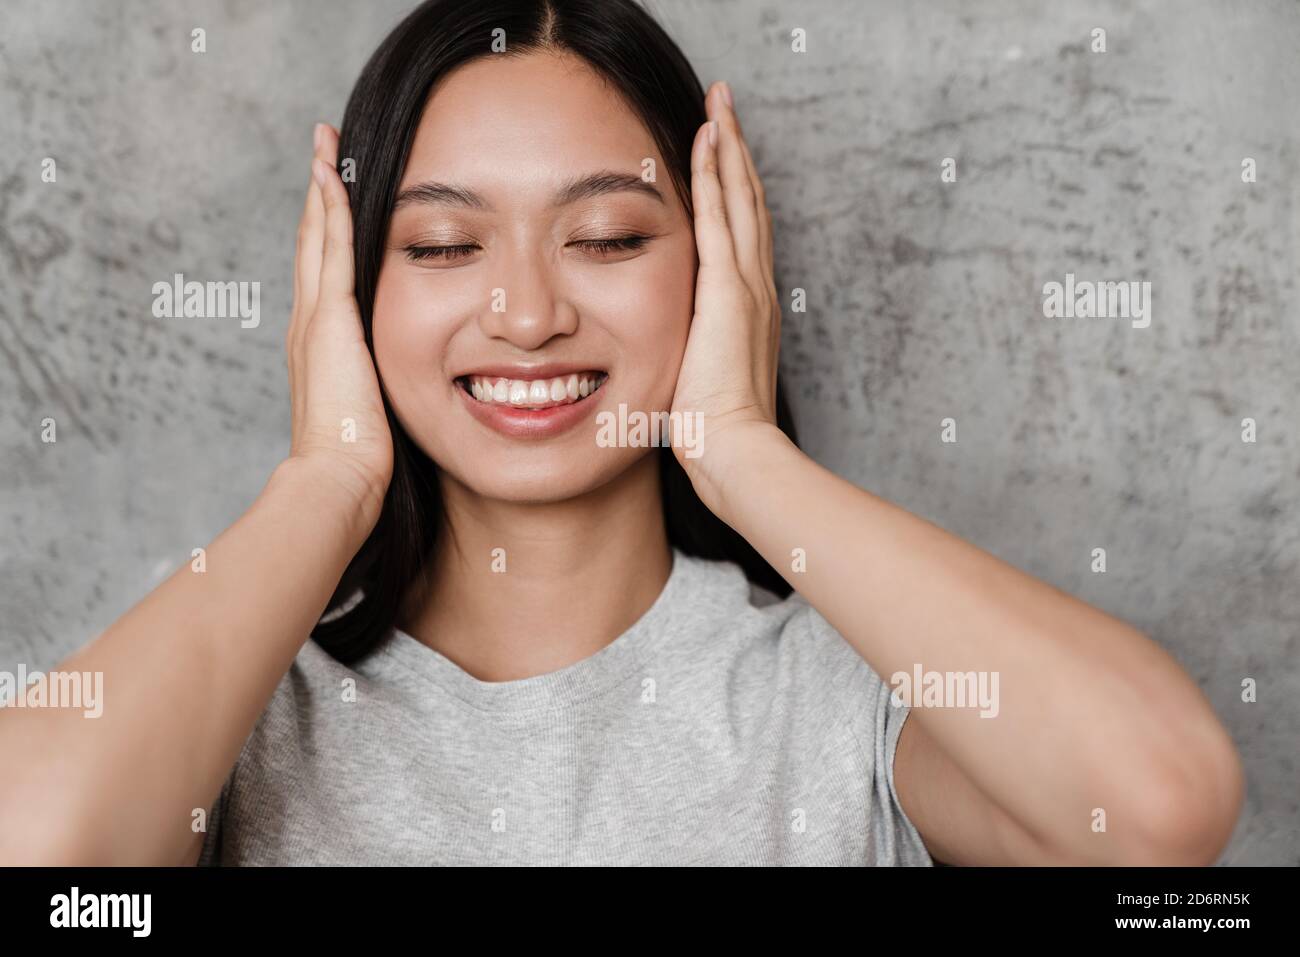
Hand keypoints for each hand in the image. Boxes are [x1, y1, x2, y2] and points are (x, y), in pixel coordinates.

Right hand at [283, 123, 392, 529]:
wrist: (337, 478)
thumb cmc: (357, 463)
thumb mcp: (374, 413)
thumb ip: (383, 389)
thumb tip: (420, 389)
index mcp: (320, 347)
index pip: (326, 278)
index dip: (328, 238)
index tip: (333, 203)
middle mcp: (309, 326)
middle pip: (314, 247)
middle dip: (319, 200)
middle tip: (320, 154)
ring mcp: (315, 319)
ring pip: (318, 238)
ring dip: (321, 190)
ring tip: (323, 147)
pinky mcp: (330, 319)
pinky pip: (332, 251)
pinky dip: (331, 210)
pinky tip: (333, 175)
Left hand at [671, 81, 784, 505]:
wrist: (734, 451)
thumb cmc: (715, 435)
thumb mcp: (699, 383)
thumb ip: (689, 357)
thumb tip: (670, 358)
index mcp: (748, 311)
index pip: (741, 238)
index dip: (735, 194)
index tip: (724, 158)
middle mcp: (754, 288)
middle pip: (749, 204)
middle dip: (737, 154)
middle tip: (727, 108)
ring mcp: (744, 285)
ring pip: (740, 198)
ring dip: (728, 147)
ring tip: (721, 104)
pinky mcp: (726, 289)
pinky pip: (720, 215)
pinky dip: (715, 173)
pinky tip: (707, 137)